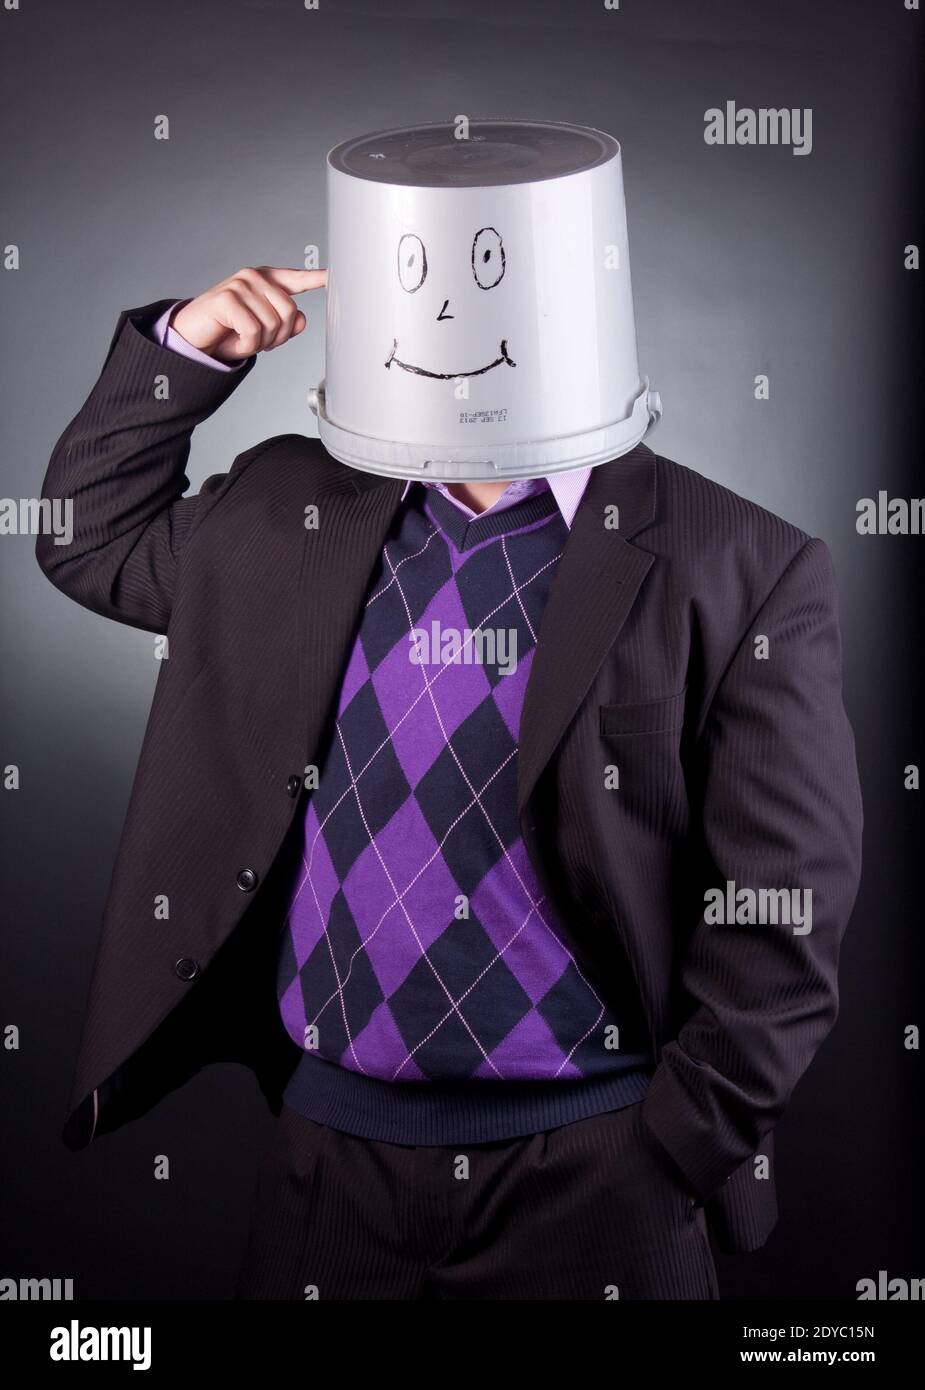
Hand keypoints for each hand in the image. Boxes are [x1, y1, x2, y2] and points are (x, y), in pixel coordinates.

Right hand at [170, 265, 327, 363]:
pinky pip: (254, 331)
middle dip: (278, 336)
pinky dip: (247, 345)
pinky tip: (234, 340)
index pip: (296, 278)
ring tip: (242, 339)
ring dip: (260, 343)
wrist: (192, 337)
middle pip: (290, 311)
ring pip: (273, 324)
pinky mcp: (229, 297)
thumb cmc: (226, 332)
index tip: (333, 276)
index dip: (316, 278)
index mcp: (265, 281)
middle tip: (259, 342)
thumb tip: (303, 320)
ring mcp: (241, 284)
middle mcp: (255, 277)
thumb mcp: (262, 332)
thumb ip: (285, 324)